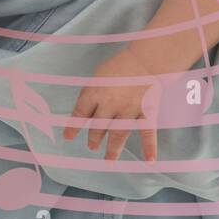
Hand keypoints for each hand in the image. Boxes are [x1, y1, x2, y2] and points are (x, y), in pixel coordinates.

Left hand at [62, 45, 159, 161]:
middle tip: (92, 146)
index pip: (80, 114)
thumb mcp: (99, 75)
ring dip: (113, 149)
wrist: (147, 58)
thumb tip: (86, 110)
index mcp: (95, 93)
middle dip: (94, 138)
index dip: (73, 127)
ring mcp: (129, 111)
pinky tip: (150, 160)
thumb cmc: (121, 63)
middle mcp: (110, 105)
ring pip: (118, 134)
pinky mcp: (147, 112)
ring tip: (109, 160)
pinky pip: (148, 132)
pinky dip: (150, 147)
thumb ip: (92, 92)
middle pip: (98, 127)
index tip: (68, 137)